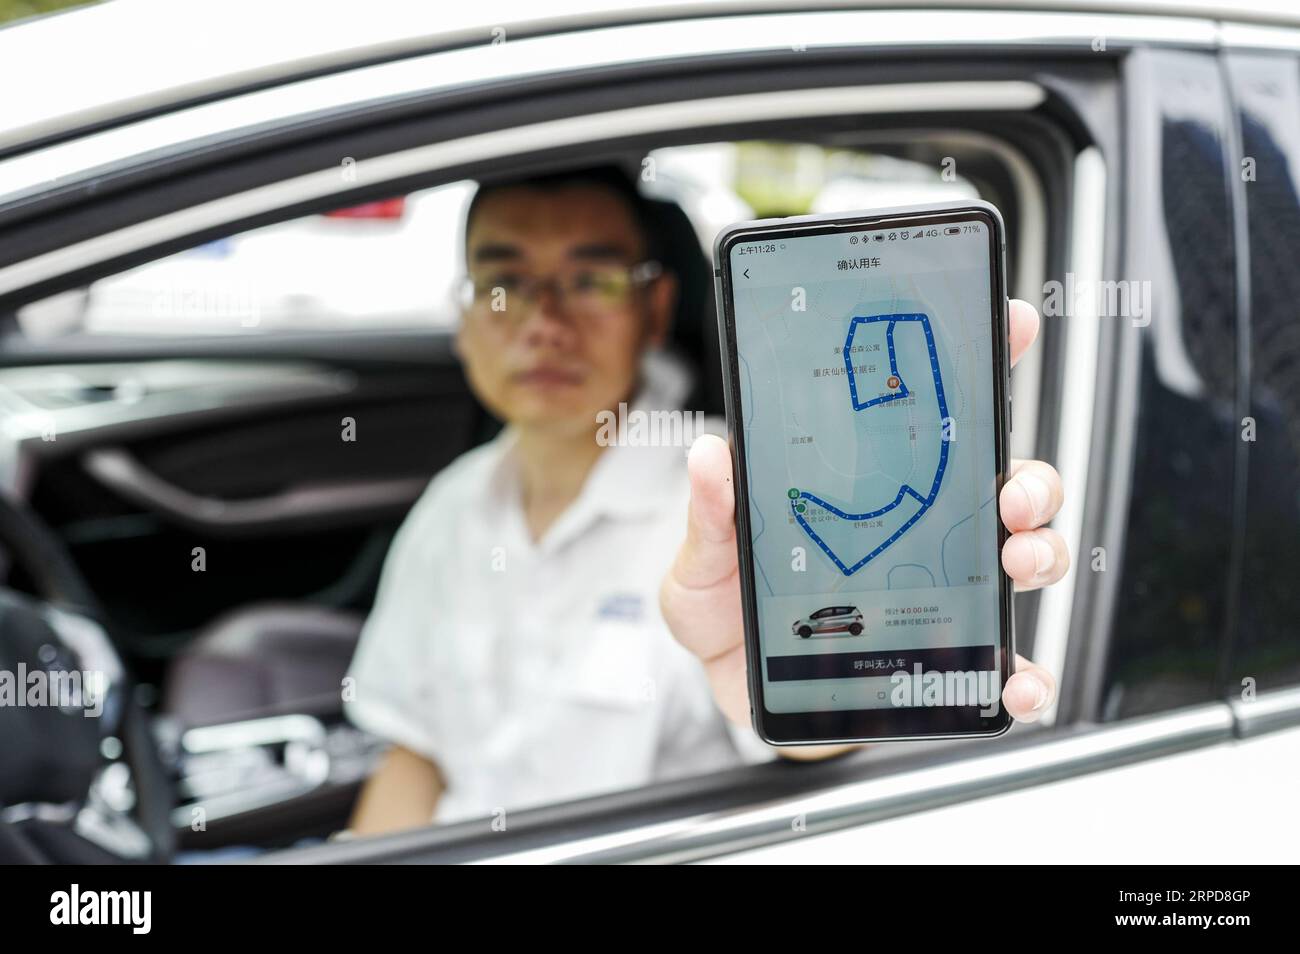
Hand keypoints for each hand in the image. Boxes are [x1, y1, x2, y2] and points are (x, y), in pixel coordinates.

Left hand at [659, 299, 1064, 756]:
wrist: (732, 685)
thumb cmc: (727, 608)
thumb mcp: (704, 557)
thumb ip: (713, 513)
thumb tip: (711, 454)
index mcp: (873, 484)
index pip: (942, 414)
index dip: (987, 361)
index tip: (1012, 324)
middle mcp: (923, 528)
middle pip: (1008, 483)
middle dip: (1030, 480)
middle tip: (1009, 495)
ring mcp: (943, 589)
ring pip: (1027, 556)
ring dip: (1041, 552)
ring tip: (1015, 561)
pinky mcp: (945, 657)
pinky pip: (1007, 664)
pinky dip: (1028, 674)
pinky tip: (1017, 682)